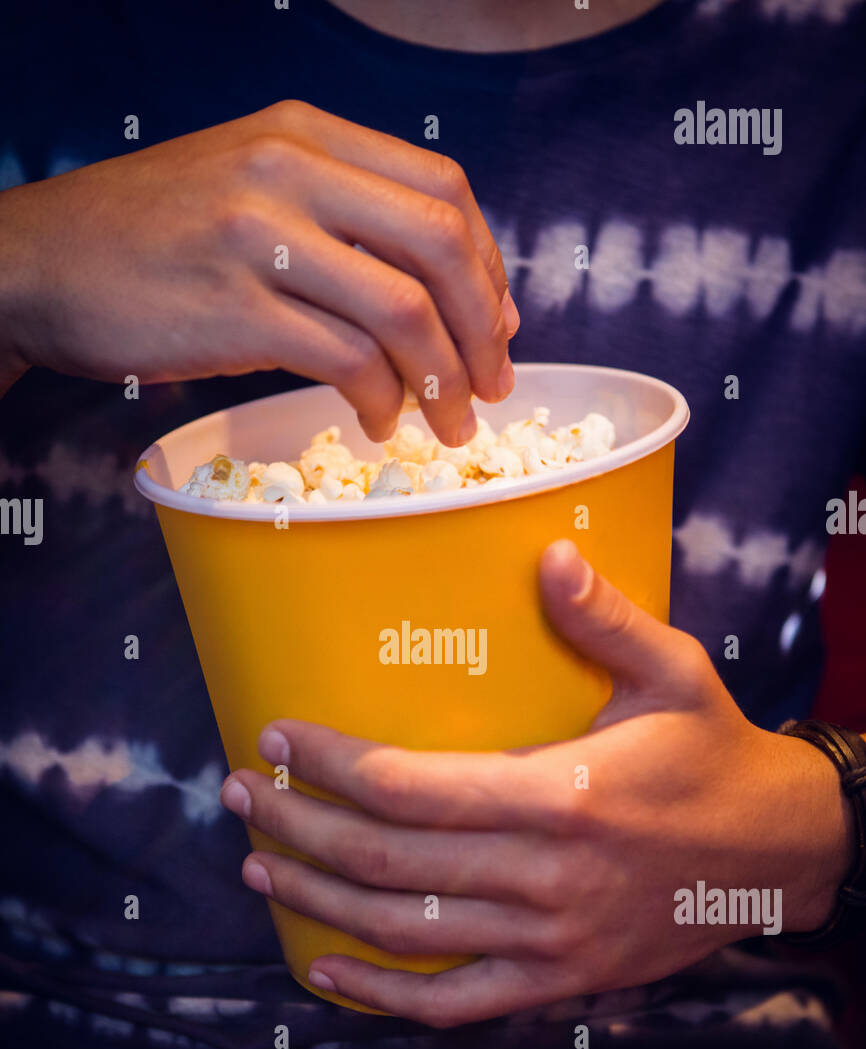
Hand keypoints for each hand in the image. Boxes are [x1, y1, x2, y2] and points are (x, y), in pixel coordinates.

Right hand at [0, 101, 516, 441]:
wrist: (38, 264)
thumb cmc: (148, 239)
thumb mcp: (246, 190)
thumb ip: (337, 220)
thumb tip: (435, 296)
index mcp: (303, 135)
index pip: (440, 188)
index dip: (488, 264)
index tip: (498, 324)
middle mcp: (290, 171)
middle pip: (439, 245)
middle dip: (485, 328)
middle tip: (493, 387)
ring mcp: (261, 238)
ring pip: (402, 309)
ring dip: (445, 380)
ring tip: (451, 425)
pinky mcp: (235, 309)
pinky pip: (347, 360)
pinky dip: (382, 400)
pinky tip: (380, 422)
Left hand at [220, 540, 853, 1025]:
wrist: (779, 855)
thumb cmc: (715, 753)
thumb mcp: (675, 673)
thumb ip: (606, 618)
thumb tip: (547, 552)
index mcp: (563, 793)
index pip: (409, 785)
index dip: (330, 765)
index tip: (277, 738)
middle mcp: (546, 874)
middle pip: (388, 862)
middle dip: (299, 829)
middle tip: (241, 795)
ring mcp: (549, 939)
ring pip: (406, 931)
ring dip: (319, 904)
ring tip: (258, 869)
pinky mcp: (558, 981)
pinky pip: (456, 1002)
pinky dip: (384, 996)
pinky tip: (326, 972)